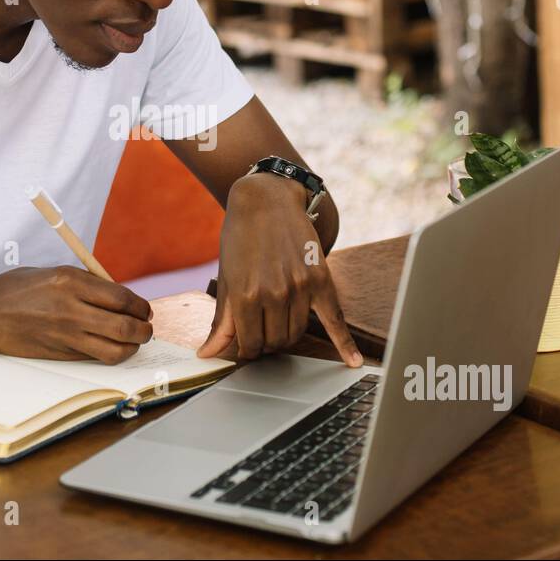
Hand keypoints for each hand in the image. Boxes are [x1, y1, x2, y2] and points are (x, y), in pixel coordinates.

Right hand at [0, 266, 152, 362]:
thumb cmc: (18, 288)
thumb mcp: (55, 273)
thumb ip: (87, 284)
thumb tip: (120, 297)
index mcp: (71, 281)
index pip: (122, 298)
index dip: (140, 307)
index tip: (144, 310)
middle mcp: (71, 309)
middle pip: (124, 327)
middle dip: (144, 330)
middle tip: (146, 329)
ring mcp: (65, 335)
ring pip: (114, 350)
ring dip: (132, 348)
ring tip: (134, 342)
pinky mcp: (59, 354)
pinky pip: (94, 357)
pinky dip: (109, 354)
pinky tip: (110, 347)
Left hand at [198, 173, 361, 366]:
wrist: (266, 199)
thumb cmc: (241, 237)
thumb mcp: (226, 278)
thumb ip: (221, 321)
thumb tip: (206, 354)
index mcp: (245, 296)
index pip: (251, 345)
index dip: (248, 349)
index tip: (248, 345)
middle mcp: (274, 294)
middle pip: (276, 342)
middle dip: (267, 342)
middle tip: (262, 330)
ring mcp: (300, 287)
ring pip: (297, 333)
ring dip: (287, 335)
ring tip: (278, 322)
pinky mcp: (321, 279)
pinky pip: (335, 318)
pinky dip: (345, 343)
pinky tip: (353, 361)